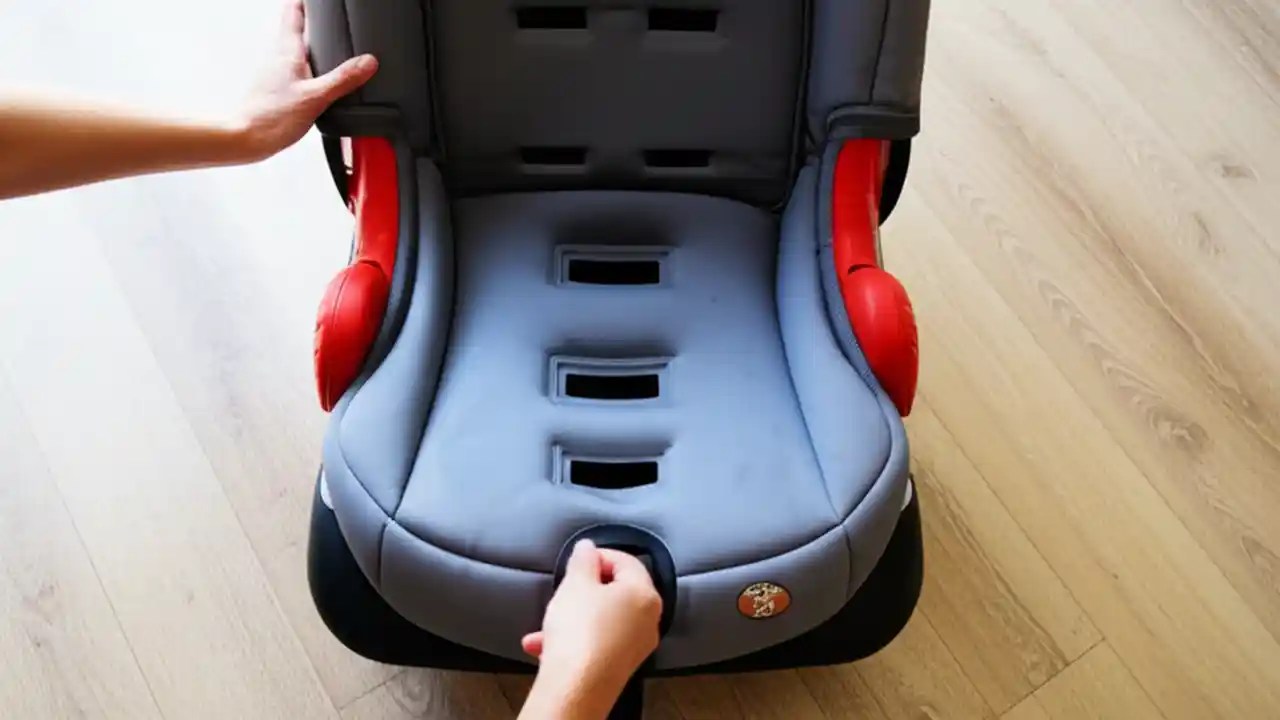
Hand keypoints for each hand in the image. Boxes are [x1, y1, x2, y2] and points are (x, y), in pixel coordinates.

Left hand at [234, 0, 376, 160]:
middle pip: (294, 29)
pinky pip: (296, 70)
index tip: (317, 0)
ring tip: (328, 42)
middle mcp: (279, 58)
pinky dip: (308, 66)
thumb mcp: (315, 97)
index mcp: (287, 51)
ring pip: (295, 50)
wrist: (247, 138)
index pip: (294, 13)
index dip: (305, 2)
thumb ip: (343, 79)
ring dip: (309, 43)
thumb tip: (368, 62)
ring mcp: (277, 74)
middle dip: (310, 20)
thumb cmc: (272, 117)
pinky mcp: (278, 90)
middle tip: (327, 16)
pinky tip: (319, 78)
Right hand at [520, 540, 661, 713]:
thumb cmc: (580, 634)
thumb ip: (582, 560)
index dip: (598, 555)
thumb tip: (587, 548)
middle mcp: (648, 620)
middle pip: (615, 592)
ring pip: (602, 619)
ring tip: (547, 624)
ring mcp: (636, 645)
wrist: (575, 688)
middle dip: (583, 589)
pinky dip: (575, 638)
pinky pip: (597, 642)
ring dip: (573, 617)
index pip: (626, 561)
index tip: (578, 560)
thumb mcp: (575, 584)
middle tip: (565, 589)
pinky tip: (545, 645)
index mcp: (644, 594)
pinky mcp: (620, 665)